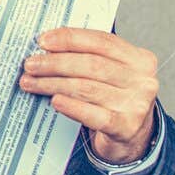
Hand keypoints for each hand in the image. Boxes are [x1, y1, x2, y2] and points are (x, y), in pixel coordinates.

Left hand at [19, 26, 158, 164]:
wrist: (133, 136)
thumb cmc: (116, 98)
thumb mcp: (112, 73)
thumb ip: (89, 57)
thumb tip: (48, 47)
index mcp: (140, 59)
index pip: (102, 41)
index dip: (70, 39)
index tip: (44, 41)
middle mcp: (143, 80)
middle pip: (92, 65)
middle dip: (56, 63)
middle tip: (31, 65)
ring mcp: (136, 105)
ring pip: (87, 88)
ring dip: (54, 84)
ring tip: (32, 83)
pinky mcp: (126, 128)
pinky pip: (93, 115)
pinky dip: (71, 106)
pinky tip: (55, 101)